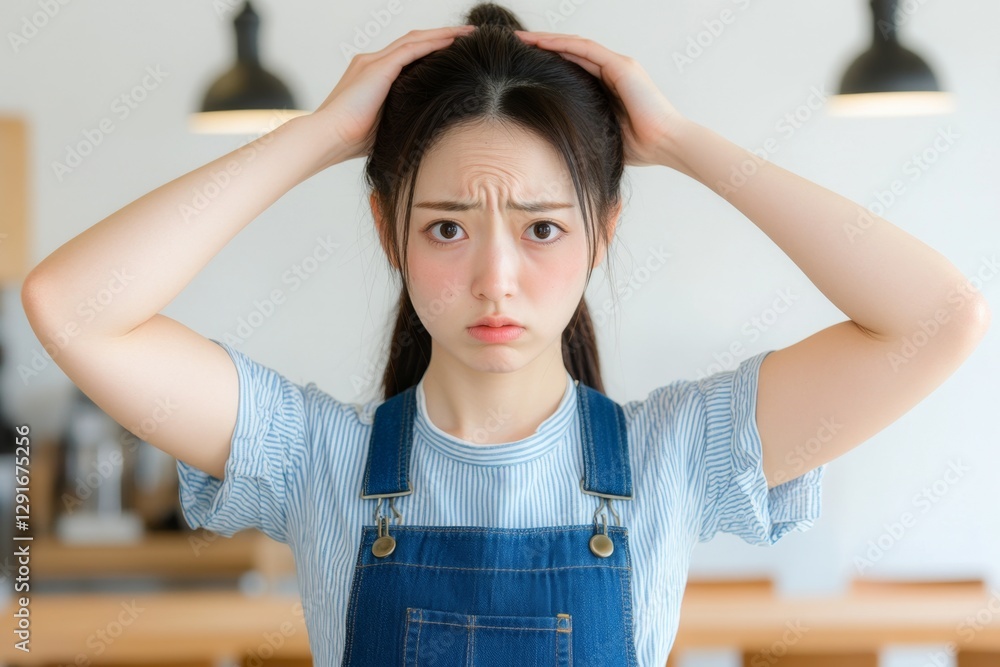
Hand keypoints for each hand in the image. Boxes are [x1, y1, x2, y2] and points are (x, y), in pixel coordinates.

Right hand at [310, 25, 475, 165]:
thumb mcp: (382, 125)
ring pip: (415, 40)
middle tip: (469, 35)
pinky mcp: (377, 68)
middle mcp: (371, 62)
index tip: (455, 52)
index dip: (432, 50)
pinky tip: (452, 41)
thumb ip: (399, 116)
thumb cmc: (350, 142)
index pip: (407, 56)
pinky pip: (411, 49)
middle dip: (442, 36)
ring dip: (443, 35)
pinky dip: (433, 43)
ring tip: (468, 33)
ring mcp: (373, 62)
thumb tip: (424, 127)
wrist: (328, 138)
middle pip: (413, 41)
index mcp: (371, 76)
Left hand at [513, 30, 687, 167]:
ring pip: (575, 46)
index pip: (571, 67)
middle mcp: (612, 70)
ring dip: (547, 40)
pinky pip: (586, 49)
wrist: (667, 144)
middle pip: (570, 51)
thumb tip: (556, 141)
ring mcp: (617, 66)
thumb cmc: (640, 147)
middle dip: (541, 46)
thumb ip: (584, 129)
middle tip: (514, 43)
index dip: (546, 62)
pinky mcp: (621, 67)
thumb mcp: (601, 135)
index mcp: (607, 86)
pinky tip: (542, 42)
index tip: (520, 63)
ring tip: (521, 39)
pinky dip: (563, 44)